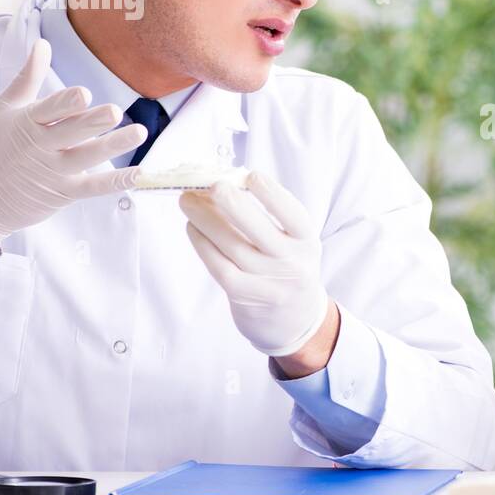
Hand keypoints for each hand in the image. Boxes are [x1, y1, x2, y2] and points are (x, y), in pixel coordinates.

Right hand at [0, 39, 146, 241]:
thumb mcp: (7, 109)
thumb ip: (28, 77)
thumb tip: (43, 43)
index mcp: (26, 123)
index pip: (47, 110)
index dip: (64, 103)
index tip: (84, 94)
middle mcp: (40, 147)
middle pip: (70, 132)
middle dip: (92, 122)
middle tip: (116, 112)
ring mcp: (53, 171)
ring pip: (87, 157)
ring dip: (114, 146)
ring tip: (140, 132)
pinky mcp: (65, 192)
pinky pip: (93, 187)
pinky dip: (116, 182)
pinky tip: (139, 173)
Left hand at [181, 170, 328, 357]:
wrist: (292, 318)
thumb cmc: (287, 265)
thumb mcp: (294, 241)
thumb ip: (271, 217)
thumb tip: (227, 183)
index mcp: (307, 243)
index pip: (294, 216)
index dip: (273, 195)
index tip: (251, 175)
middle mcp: (291, 263)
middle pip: (259, 231)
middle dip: (233, 205)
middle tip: (212, 185)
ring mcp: (267, 282)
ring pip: (232, 246)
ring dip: (206, 220)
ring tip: (188, 201)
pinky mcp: (244, 295)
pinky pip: (218, 265)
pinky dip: (202, 244)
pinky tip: (192, 228)